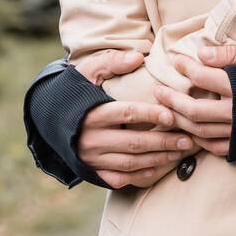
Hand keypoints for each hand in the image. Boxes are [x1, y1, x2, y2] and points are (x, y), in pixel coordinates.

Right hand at [73, 48, 194, 187]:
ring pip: (129, 163)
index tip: (172, 115)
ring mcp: (92, 157)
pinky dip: (138, 176)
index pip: (126, 114)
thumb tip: (137, 57)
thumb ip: (111, 62)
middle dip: (163, 142)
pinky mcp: (91, 169)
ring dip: (157, 159)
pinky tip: (156, 168)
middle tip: (187, 140)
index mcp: (92, 113)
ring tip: (179, 153)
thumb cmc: (74, 93)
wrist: (48, 120)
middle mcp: (91, 138)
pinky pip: (117, 178)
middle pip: (133, 143)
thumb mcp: (86, 72)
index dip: (150, 114)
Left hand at [154, 46, 235, 154]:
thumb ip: (233, 55)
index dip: (184, 67)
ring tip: (167, 109)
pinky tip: (192, 129)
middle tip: (157, 90)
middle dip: (171, 99)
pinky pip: (214, 148)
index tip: (174, 60)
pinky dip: (199, 139)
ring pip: (199, 130)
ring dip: (179, 120)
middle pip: (192, 109)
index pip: (202, 76)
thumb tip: (201, 53)